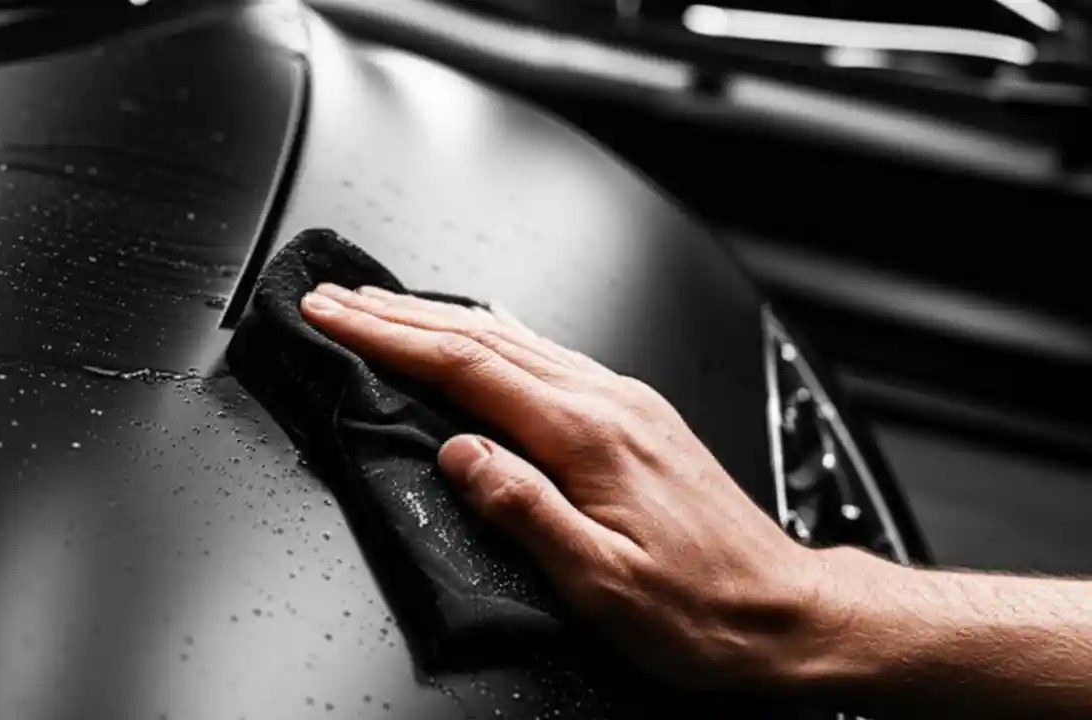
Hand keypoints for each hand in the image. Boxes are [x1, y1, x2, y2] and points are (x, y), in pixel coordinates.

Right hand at [299, 283, 828, 687]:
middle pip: (482, 337)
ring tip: (386, 307)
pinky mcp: (635, 415)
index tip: (335, 317)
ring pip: (514, 338)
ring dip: (440, 318)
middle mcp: (607, 402)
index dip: (389, 338)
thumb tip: (460, 454)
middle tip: (337, 296)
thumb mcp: (601, 582)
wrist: (783, 611)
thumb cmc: (700, 608)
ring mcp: (624, 402)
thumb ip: (524, 509)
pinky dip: (494, 336)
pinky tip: (482, 333)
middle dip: (398, 314)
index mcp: (588, 435)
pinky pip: (548, 354)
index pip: (464, 367)